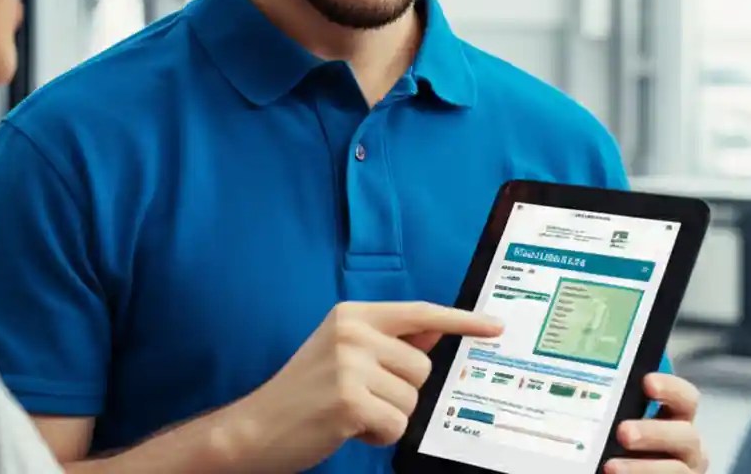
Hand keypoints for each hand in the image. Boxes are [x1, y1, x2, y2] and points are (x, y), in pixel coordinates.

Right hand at [231, 302, 503, 472]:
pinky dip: (377, 436)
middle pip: (423, 367)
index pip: (420, 313)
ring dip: (388, 416)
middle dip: (400, 392)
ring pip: (412, 400)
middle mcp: (353, 332)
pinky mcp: (349, 400)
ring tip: (349, 412)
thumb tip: (438, 330)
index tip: (495, 326)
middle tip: (359, 397)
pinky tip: (346, 428)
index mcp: (353, 315)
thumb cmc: (304, 394)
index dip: (462, 321)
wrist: (255, 428)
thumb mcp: (344, 354)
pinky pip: (396, 425)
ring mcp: (350, 365)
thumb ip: (391, 341)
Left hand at [604, 373, 707, 473]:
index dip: (670, 388)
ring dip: (644, 468)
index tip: (647, 383)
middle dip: (654, 433)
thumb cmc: (617, 440)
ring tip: (611, 467)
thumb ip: (612, 407)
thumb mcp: (619, 420)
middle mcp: (686, 444)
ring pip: (676, 470)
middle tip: (623, 432)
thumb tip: (578, 390)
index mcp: (677, 417)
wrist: (616, 466)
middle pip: (685, 435)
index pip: (685, 398)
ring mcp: (685, 471)